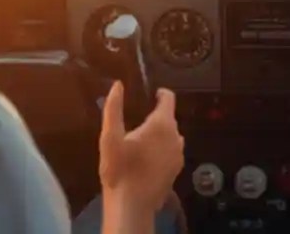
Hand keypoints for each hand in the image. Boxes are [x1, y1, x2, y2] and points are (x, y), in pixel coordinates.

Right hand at [99, 81, 184, 217]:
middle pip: (169, 119)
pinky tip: (146, 160)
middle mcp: (176, 137)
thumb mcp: (110, 137)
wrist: (132, 205)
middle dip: (156, 117)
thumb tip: (118, 85)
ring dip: (159, 135)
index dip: (160, 93)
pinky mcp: (177, 170)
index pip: (169, 98)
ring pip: (171, 136)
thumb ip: (113, 108)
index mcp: (162, 124)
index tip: (151, 94)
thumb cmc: (119, 169)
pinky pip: (171, 152)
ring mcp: (179, 155)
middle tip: (138, 123)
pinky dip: (161, 150)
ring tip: (141, 142)